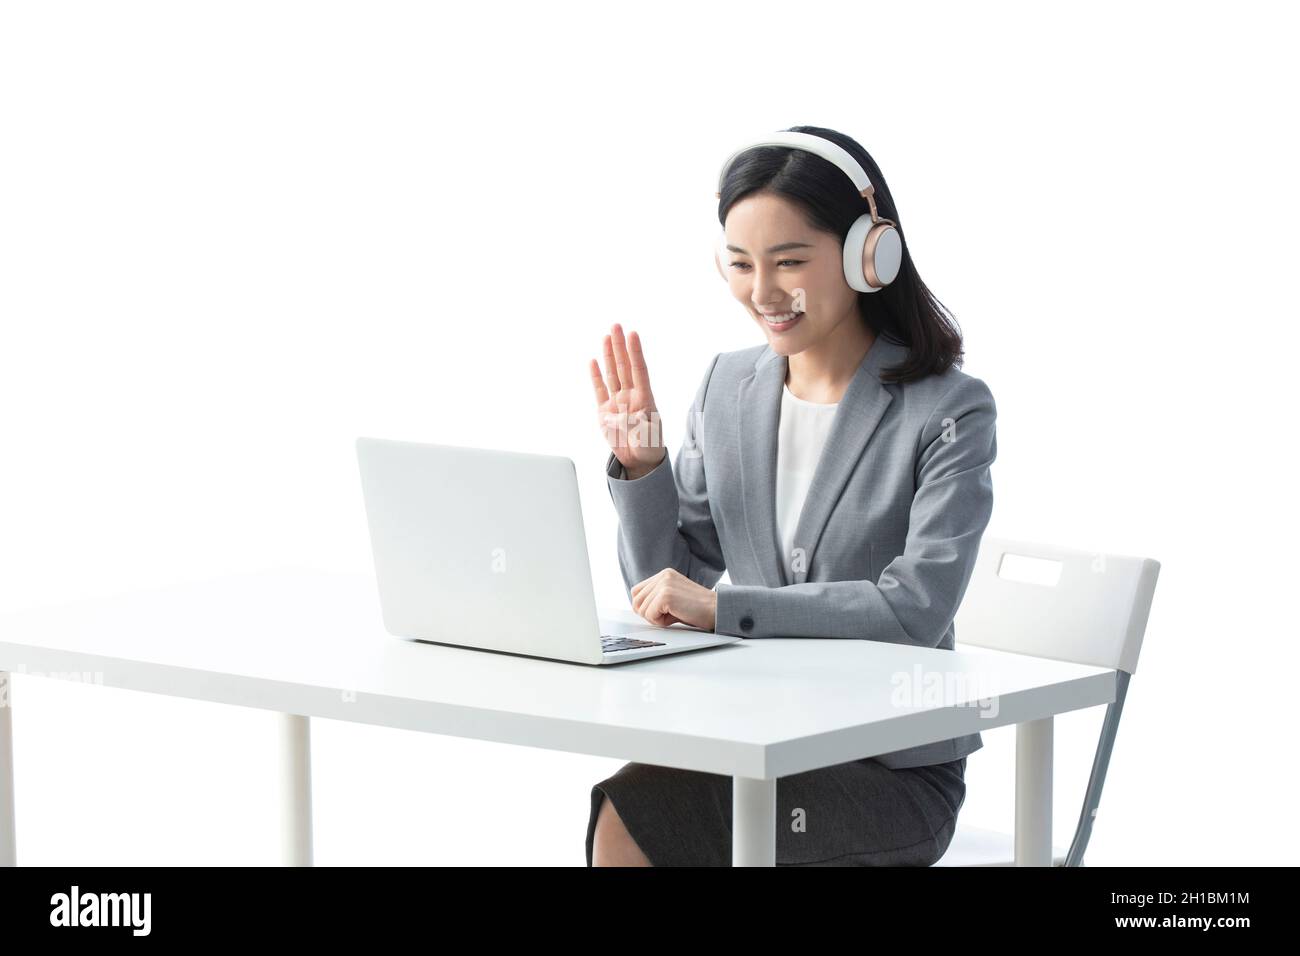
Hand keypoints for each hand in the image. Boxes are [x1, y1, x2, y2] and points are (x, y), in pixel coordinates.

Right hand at [590, 323, 666, 477]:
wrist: (639, 461)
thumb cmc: (649, 449)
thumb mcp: (647, 439)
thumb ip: (637, 426)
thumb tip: (622, 417)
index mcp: (645, 399)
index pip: (639, 371)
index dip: (635, 353)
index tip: (633, 334)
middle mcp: (631, 396)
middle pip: (624, 366)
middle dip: (620, 346)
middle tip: (617, 325)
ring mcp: (617, 402)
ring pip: (612, 374)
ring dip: (609, 355)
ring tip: (607, 336)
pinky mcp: (605, 411)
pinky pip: (599, 390)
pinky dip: (596, 376)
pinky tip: (593, 361)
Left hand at [630, 568, 717, 630]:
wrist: (717, 610)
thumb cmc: (698, 609)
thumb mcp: (674, 597)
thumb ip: (656, 598)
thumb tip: (637, 607)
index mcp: (664, 574)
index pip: (636, 591)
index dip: (643, 606)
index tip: (658, 612)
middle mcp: (663, 576)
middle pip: (636, 601)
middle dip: (649, 614)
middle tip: (668, 615)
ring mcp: (664, 584)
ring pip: (641, 609)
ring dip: (655, 618)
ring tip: (674, 614)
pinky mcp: (666, 595)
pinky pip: (649, 614)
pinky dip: (660, 621)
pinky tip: (675, 616)